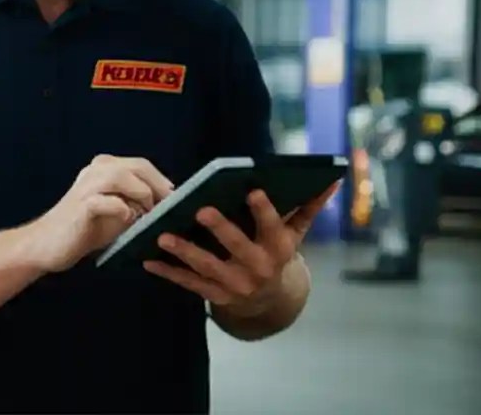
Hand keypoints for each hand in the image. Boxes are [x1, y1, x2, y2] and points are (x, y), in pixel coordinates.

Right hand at [25, 154, 174, 272]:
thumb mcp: (116, 213)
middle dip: (158, 187)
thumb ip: (137, 203)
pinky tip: (128, 221)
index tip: (176, 200)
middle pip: (137, 166)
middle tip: (169, 208)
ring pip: (123, 176)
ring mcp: (87, 185)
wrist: (47, 245)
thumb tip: (169, 204)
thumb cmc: (85, 230)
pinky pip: (110, 202)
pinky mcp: (82, 205)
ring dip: (143, 195)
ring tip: (150, 214)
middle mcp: (96, 170)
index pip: (142, 165)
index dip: (162, 181)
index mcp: (104, 167)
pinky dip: (124, 210)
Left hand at [143, 181, 339, 316]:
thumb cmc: (277, 253)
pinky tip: (148, 260)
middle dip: (221, 229)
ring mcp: (236, 285)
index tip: (253, 190)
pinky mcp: (216, 295)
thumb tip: (332, 179)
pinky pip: (190, 284)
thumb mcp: (295, 233)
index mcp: (279, 248)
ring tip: (163, 235)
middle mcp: (259, 269)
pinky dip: (168, 272)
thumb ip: (309, 206)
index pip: (273, 226)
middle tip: (200, 210)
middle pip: (239, 247)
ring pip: (208, 267)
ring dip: (185, 252)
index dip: (264, 210)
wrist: (270, 301)